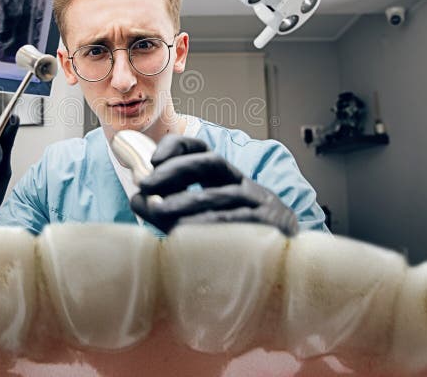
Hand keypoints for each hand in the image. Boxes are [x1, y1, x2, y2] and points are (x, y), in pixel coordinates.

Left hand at [130, 135, 298, 235]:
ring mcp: (262, 206)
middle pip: (211, 163)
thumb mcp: (204, 223)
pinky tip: (185, 232)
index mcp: (229, 182)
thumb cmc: (240, 250)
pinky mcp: (273, 228)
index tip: (151, 160)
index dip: (177, 147)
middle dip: (174, 170)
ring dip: (183, 201)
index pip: (203, 151)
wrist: (288, 278)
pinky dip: (209, 225)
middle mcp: (246, 188)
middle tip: (145, 184)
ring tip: (157, 211)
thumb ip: (173, 211)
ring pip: (220, 195)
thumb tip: (138, 200)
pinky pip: (237, 222)